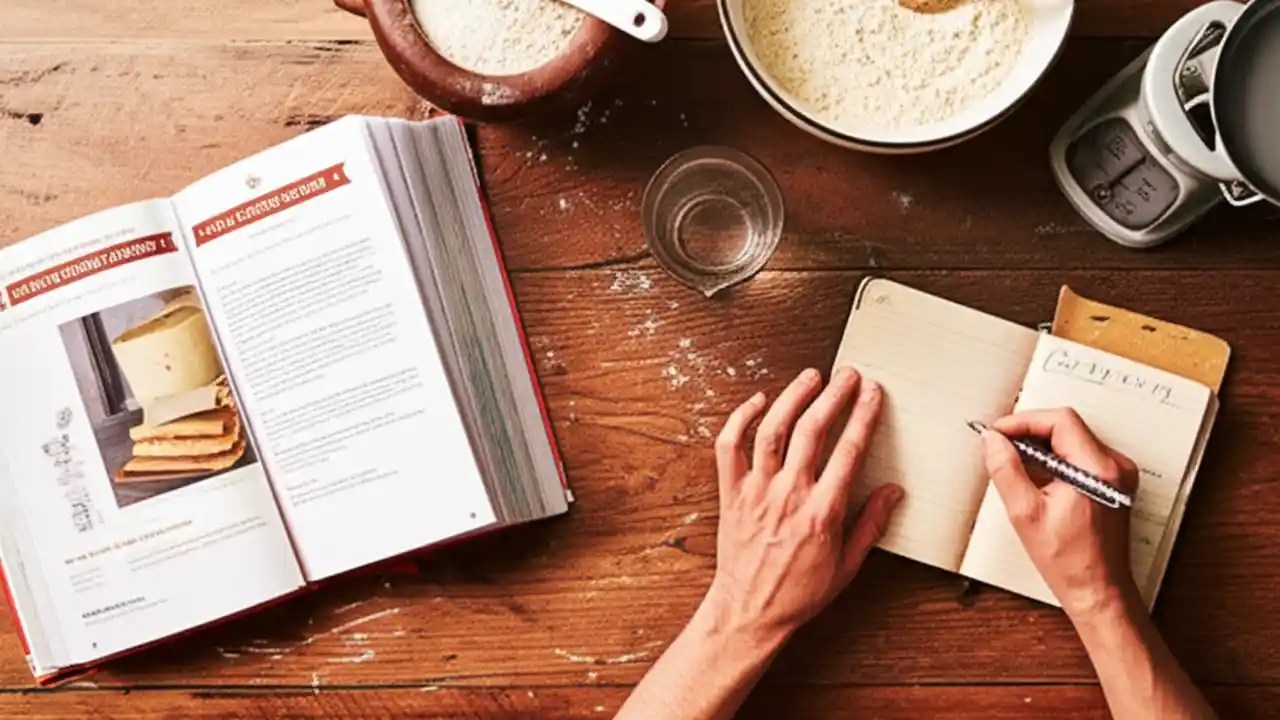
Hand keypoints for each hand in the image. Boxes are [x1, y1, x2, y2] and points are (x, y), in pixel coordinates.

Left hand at [700, 367, 904, 645]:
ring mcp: (756, 491)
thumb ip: (871, 525)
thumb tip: (893, 493)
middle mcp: (788, 495)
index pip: (848, 451)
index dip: (863, 416)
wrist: (750, 611)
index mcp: (822, 512)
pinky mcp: (731, 493)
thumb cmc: (797, 593)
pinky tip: (757, 401)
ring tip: (811, 377)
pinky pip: (730, 446)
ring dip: (793, 397)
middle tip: (848, 376)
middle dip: (834, 396)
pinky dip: (741, 418)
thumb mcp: (847, 566)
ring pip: (773, 430)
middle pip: (813, 431)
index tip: (873, 394)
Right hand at [981, 408, 1140, 620]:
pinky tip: (1034, 478)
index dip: (1023, 422)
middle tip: (1001, 445)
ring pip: (1070, 440)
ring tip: (1015, 464)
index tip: (999, 432)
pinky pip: (1078, 456)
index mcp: (1098, 469)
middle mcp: (1114, 467)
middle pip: (1065, 426)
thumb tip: (994, 441)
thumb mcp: (1025, 513)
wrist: (1097, 588)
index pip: (1059, 421)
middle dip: (1029, 433)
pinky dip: (1053, 460)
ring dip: (1039, 447)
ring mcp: (1116, 474)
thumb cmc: (1071, 561)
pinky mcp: (1111, 482)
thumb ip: (1006, 469)